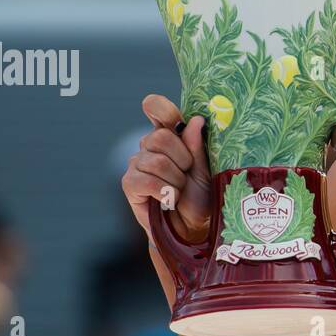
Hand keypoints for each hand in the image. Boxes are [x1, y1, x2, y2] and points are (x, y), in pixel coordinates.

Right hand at [122, 94, 212, 241]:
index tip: (174, 120)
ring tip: (179, 191)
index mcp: (170, 136)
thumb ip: (198, 146)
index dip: (162, 108)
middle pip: (160, 137)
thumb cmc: (200, 196)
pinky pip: (147, 180)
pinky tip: (168, 200)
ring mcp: (137, 163)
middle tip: (187, 175)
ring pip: (156, 161)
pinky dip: (164, 192)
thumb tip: (195, 120)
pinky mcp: (130, 183)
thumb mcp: (205, 170)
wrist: (192, 227)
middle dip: (182, 159)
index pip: (156, 108)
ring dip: (176, 181)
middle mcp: (150, 146)